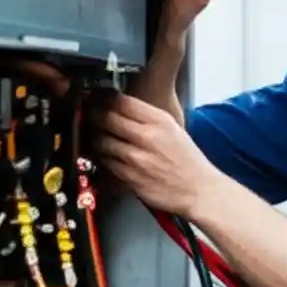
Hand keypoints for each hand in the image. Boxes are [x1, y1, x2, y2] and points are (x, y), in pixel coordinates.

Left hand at [90, 91, 221, 216]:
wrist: (197, 190)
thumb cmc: (186, 159)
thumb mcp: (172, 128)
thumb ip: (147, 116)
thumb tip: (120, 105)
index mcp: (159, 121)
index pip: (121, 101)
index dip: (102, 97)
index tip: (95, 96)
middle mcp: (146, 137)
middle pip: (106, 118)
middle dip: (93, 114)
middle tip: (88, 113)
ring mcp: (136, 159)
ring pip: (101, 142)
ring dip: (95, 138)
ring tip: (97, 136)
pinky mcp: (129, 178)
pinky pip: (105, 163)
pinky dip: (102, 158)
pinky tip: (106, 156)